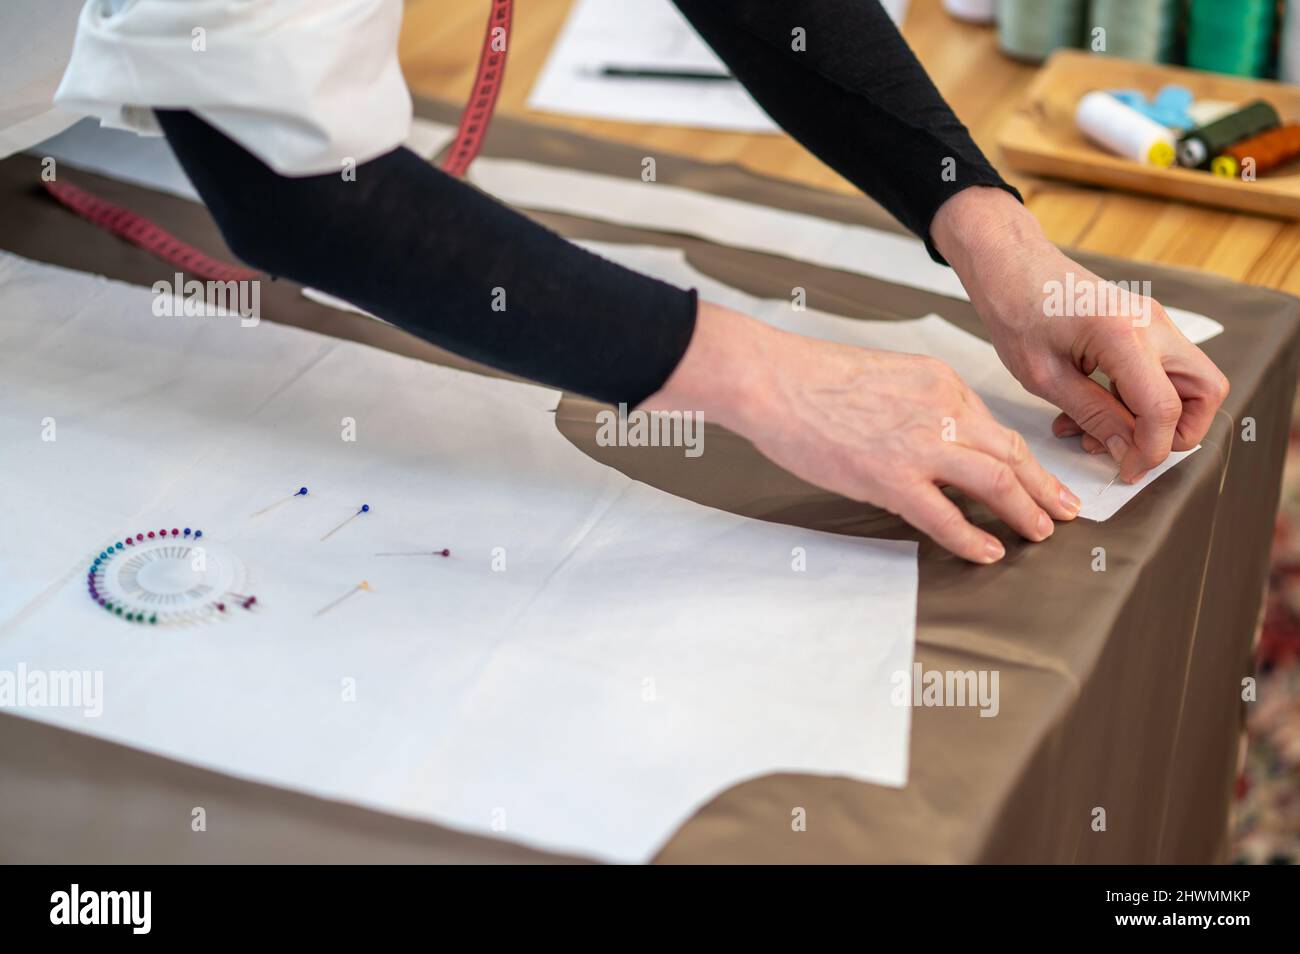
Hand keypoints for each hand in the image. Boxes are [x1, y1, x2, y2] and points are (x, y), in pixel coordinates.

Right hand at [641, 301, 1080, 562]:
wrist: (772, 378)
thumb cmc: (810, 378)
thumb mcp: (882, 376)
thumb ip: (915, 406)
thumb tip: (929, 443)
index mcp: (939, 382)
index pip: (993, 426)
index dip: (1022, 457)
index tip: (1037, 475)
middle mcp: (942, 409)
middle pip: (1010, 452)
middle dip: (1043, 485)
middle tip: (1065, 510)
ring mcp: (920, 444)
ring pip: (995, 480)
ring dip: (1025, 509)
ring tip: (1042, 532)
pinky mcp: (892, 477)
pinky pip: (946, 515)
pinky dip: (973, 536)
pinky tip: (990, 550)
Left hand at [932, 187, 1229, 482]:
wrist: (1011, 266)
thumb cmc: (1017, 309)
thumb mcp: (1043, 376)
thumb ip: (1091, 414)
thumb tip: (1125, 449)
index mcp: (1124, 335)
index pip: (1165, 409)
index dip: (1151, 450)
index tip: (1127, 470)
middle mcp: (1153, 324)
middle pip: (1206, 391)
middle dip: (1177, 432)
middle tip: (1131, 449)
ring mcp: (1154, 321)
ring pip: (1190, 382)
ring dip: (1154, 417)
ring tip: (1096, 431)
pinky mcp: (1145, 325)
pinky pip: (1162, 371)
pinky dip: (1138, 398)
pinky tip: (1092, 410)